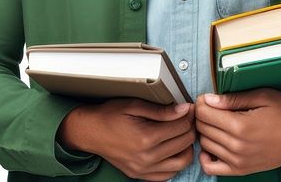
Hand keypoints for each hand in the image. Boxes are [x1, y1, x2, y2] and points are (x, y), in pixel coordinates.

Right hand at [57, 98, 195, 180]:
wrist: (90, 132)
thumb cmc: (110, 116)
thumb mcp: (134, 106)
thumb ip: (161, 110)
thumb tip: (184, 109)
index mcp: (146, 137)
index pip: (181, 127)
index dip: (189, 115)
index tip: (189, 109)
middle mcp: (147, 157)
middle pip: (184, 143)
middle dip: (189, 128)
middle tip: (186, 119)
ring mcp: (144, 169)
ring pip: (181, 162)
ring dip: (187, 148)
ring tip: (181, 134)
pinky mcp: (140, 175)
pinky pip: (168, 175)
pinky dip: (175, 163)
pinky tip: (172, 150)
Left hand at [194, 88, 280, 175]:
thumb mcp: (262, 96)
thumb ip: (234, 98)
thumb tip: (209, 99)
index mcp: (241, 126)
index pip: (205, 113)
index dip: (202, 102)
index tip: (207, 98)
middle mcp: (237, 146)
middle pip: (202, 128)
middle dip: (203, 115)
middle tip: (211, 107)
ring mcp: (238, 161)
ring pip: (205, 144)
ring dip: (205, 132)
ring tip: (216, 122)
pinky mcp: (241, 170)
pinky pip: (211, 168)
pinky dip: (206, 157)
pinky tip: (214, 143)